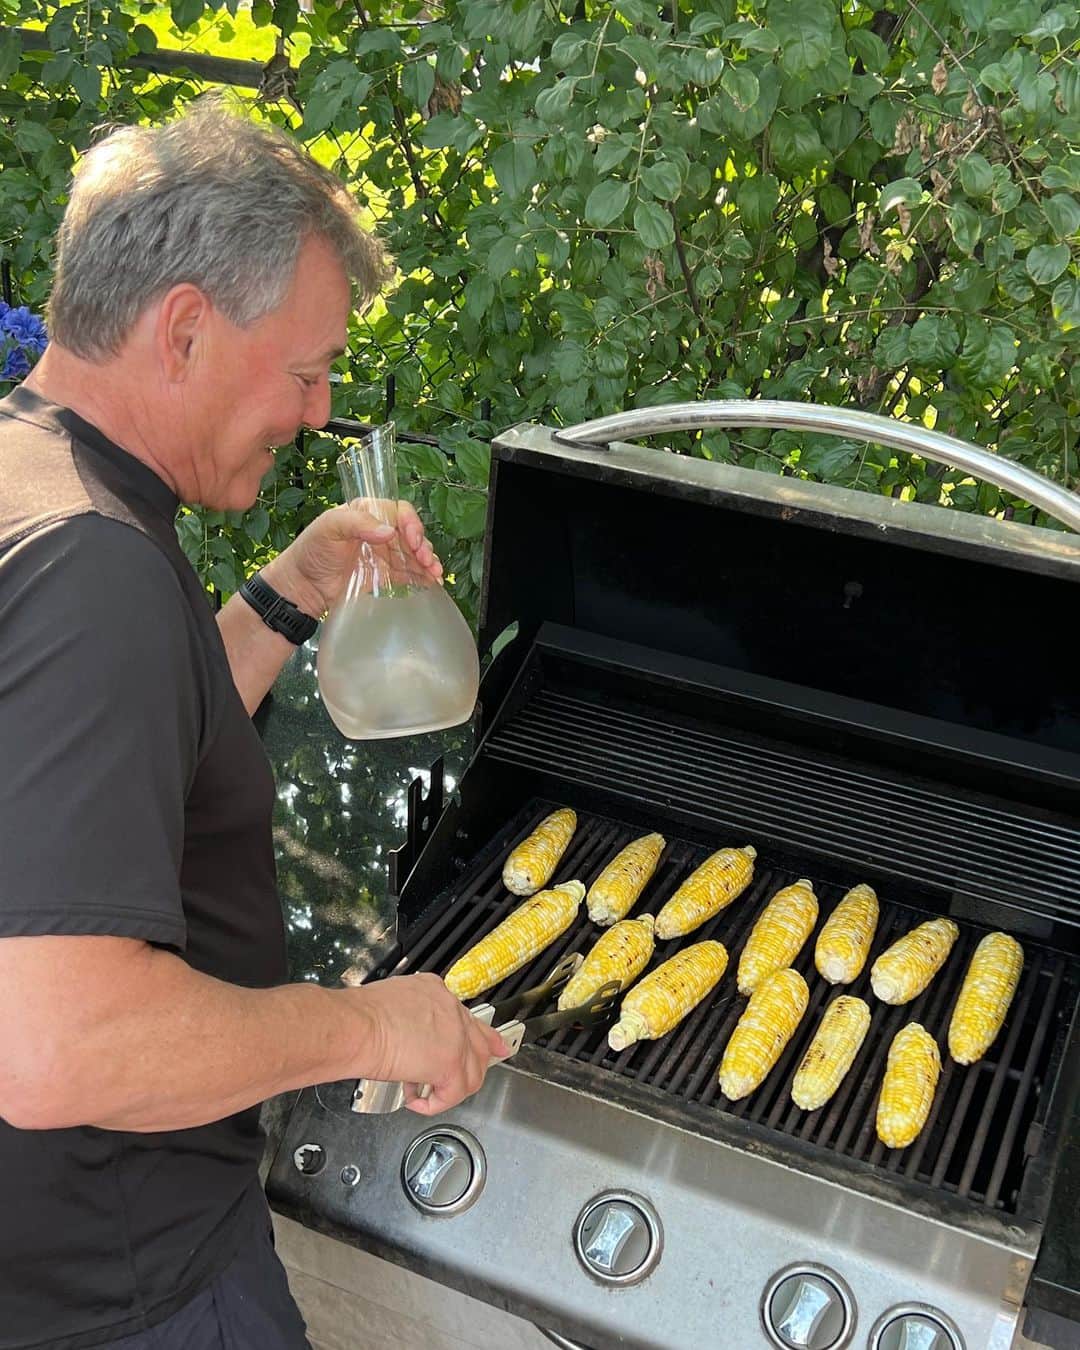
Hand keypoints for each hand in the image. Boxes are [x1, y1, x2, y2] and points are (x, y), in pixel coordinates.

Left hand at [262, 499, 443, 618]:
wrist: (303, 586)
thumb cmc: (312, 551)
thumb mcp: (329, 527)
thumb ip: (358, 523)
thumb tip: (389, 532)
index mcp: (368, 512)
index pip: (399, 511)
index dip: (411, 523)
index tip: (412, 540)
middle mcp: (380, 531)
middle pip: (411, 533)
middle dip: (423, 545)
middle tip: (426, 560)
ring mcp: (385, 554)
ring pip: (415, 553)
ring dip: (428, 561)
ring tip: (434, 573)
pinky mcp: (386, 575)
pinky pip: (410, 573)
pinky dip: (423, 577)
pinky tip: (432, 582)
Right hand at [345, 973, 509, 1115]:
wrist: (356, 1027)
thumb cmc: (359, 1016)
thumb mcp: (391, 1001)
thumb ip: (409, 1015)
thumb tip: (407, 1034)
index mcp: (435, 991)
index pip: (464, 1016)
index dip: (478, 1036)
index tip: (491, 1045)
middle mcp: (451, 1010)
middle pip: (479, 1042)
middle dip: (477, 1064)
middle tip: (465, 1080)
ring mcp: (455, 1036)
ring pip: (473, 1072)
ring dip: (452, 1088)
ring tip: (431, 1095)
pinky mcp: (450, 1063)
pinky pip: (454, 1092)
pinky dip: (435, 1104)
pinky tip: (418, 1103)